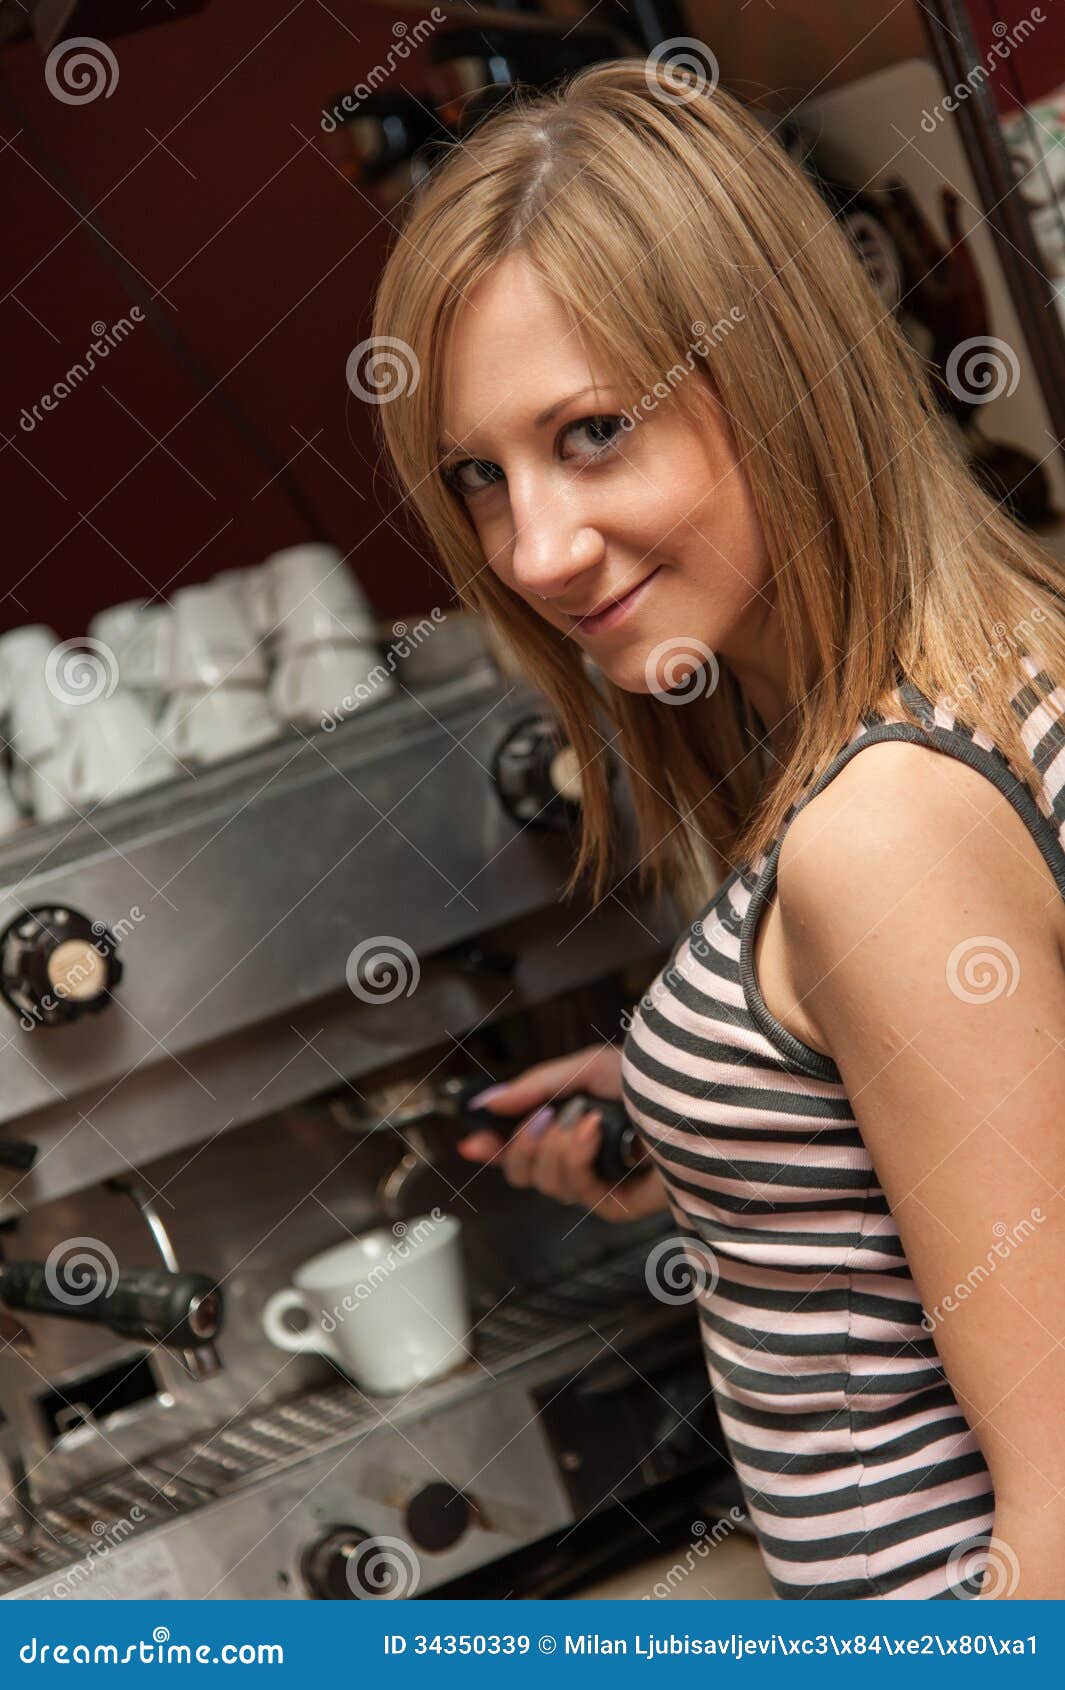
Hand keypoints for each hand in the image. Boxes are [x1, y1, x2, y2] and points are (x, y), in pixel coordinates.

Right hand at [455, 1042, 669, 1222]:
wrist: (696, 1095)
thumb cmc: (654, 1079)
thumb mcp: (586, 1069)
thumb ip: (535, 1086)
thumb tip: (486, 1102)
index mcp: (571, 1128)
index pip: (521, 1149)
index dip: (492, 1149)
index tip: (471, 1139)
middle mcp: (583, 1160)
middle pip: (523, 1175)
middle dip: (522, 1147)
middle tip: (541, 1119)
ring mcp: (600, 1185)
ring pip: (546, 1184)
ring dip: (557, 1149)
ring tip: (584, 1120)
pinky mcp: (619, 1205)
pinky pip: (576, 1192)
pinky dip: (577, 1158)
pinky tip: (594, 1131)